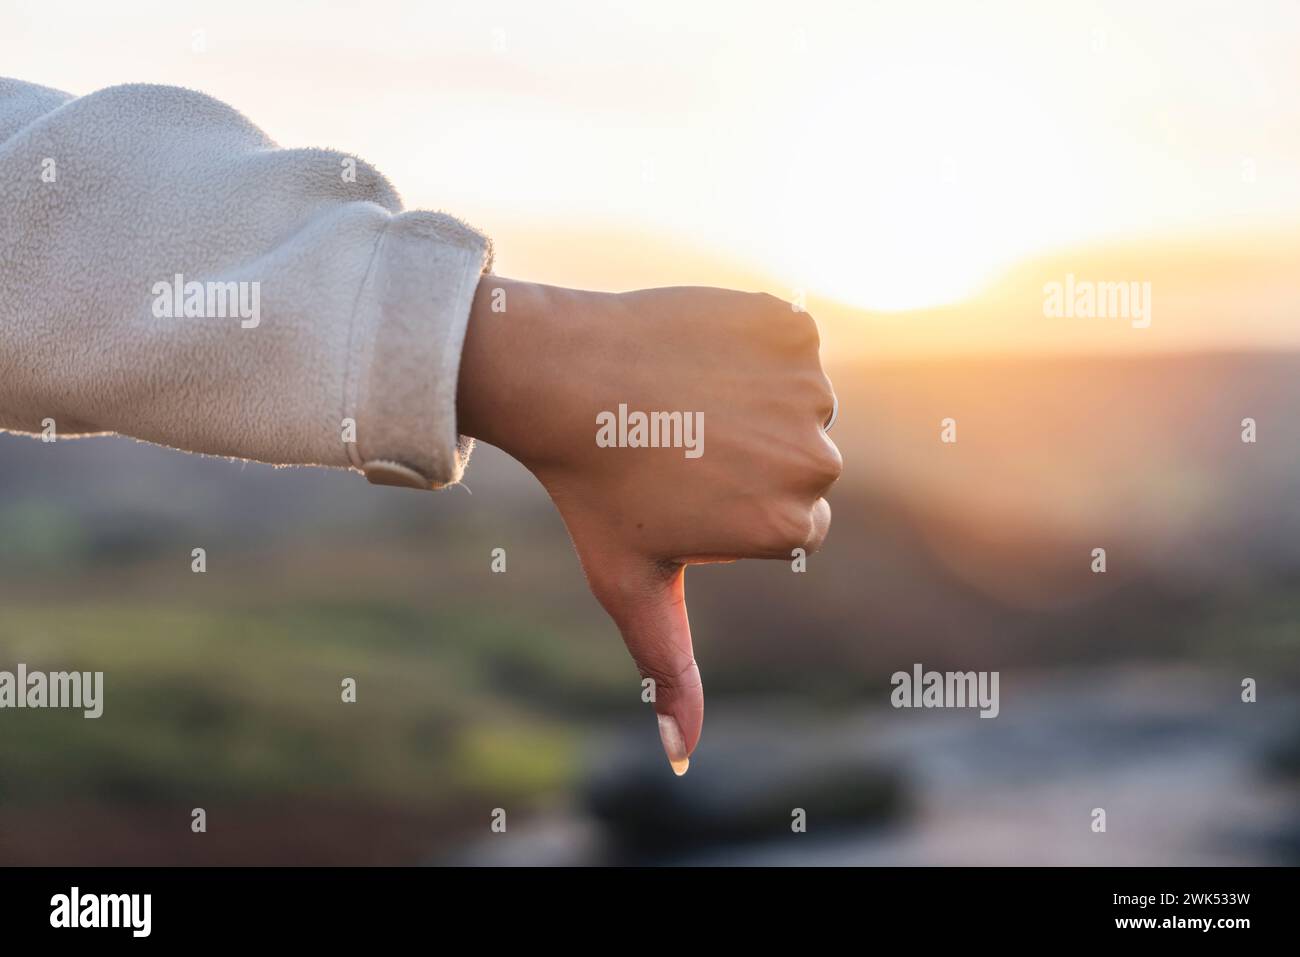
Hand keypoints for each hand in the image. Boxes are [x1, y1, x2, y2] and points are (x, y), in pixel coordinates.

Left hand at [458, 278, 840, 773]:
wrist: (556, 378)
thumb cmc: (593, 490)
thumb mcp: (632, 586)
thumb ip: (669, 668)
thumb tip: (680, 758)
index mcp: (793, 527)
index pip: (794, 523)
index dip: (735, 508)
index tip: (682, 488)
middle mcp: (816, 459)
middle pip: (803, 465)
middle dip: (751, 458)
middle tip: (680, 444)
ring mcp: (807, 387)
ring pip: (798, 404)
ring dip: (754, 400)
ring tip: (687, 400)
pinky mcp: (792, 325)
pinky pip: (792, 341)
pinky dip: (755, 343)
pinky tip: (700, 355)